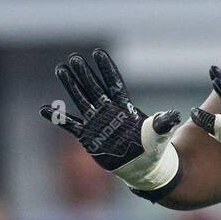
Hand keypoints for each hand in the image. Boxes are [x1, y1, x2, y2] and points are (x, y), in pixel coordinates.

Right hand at [41, 49, 180, 191]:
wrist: (142, 167)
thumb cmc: (153, 148)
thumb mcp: (159, 135)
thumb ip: (162, 123)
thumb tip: (175, 115)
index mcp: (124, 107)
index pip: (113, 83)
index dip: (106, 69)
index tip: (98, 52)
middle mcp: (108, 111)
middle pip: (94, 87)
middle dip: (85, 73)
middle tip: (75, 58)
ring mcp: (97, 122)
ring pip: (81, 99)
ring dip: (71, 86)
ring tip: (61, 69)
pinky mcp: (89, 136)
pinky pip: (71, 124)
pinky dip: (58, 118)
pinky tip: (45, 109)